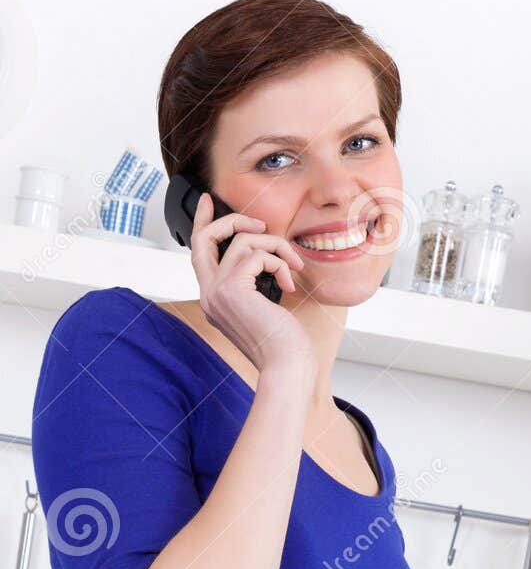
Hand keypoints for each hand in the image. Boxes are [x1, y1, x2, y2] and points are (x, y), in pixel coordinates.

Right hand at [189, 193, 313, 374]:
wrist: (286, 366)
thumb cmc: (283, 344)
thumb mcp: (264, 307)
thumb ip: (255, 282)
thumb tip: (267, 255)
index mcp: (215, 300)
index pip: (200, 254)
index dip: (203, 224)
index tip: (209, 201)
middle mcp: (209, 295)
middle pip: (204, 238)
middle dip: (231, 220)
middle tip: (260, 223)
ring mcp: (217, 292)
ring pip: (242, 242)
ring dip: (275, 247)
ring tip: (292, 269)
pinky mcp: (232, 289)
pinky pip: (257, 254)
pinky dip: (279, 261)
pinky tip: (290, 282)